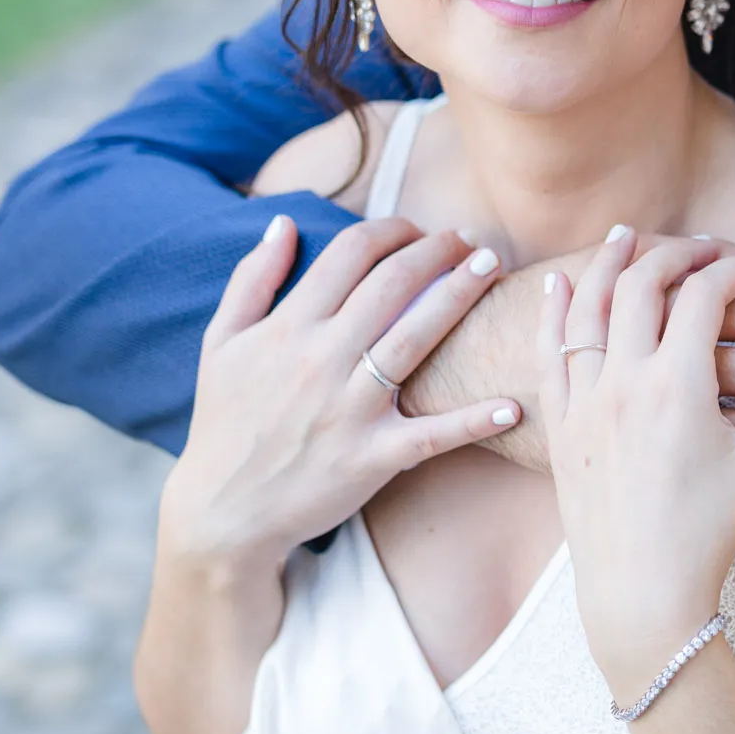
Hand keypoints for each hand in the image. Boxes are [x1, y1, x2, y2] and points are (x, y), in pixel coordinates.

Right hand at [159, 215, 525, 574]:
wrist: (221, 511)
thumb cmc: (225, 423)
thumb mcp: (221, 345)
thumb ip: (251, 279)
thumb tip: (282, 222)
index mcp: (288, 328)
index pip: (349, 254)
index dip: (391, 230)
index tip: (417, 230)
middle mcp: (321, 361)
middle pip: (391, 285)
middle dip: (437, 251)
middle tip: (471, 240)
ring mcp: (350, 409)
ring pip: (416, 339)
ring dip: (460, 296)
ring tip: (493, 266)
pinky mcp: (372, 457)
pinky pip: (431, 435)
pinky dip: (473, 422)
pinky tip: (512, 406)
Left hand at [540, 228, 734, 699]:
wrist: (641, 598)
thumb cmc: (706, 534)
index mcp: (677, 385)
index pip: (705, 294)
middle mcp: (624, 381)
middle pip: (643, 283)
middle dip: (677, 254)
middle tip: (705, 246)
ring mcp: (584, 402)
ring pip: (586, 307)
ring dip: (608, 264)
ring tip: (627, 236)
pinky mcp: (559, 426)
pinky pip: (549, 352)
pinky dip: (554, 312)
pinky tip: (558, 287)